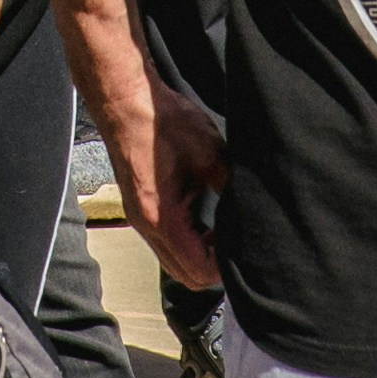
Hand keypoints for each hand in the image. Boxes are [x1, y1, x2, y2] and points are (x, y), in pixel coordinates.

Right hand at [96, 61, 236, 290]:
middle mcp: (147, 226)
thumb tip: (252, 209)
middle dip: (213, 268)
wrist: (124, 101)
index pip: (198, 269)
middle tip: (237, 245)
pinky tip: (205, 220)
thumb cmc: (160, 123)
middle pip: (184, 275)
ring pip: (173, 261)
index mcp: (163, 218)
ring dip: (200, 255)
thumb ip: (230, 186)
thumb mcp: (209, 153)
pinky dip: (188, 242)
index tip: (244, 251)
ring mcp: (140, 219)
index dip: (224, 268)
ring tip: (223, 232)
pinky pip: (165, 243)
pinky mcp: (140, 208)